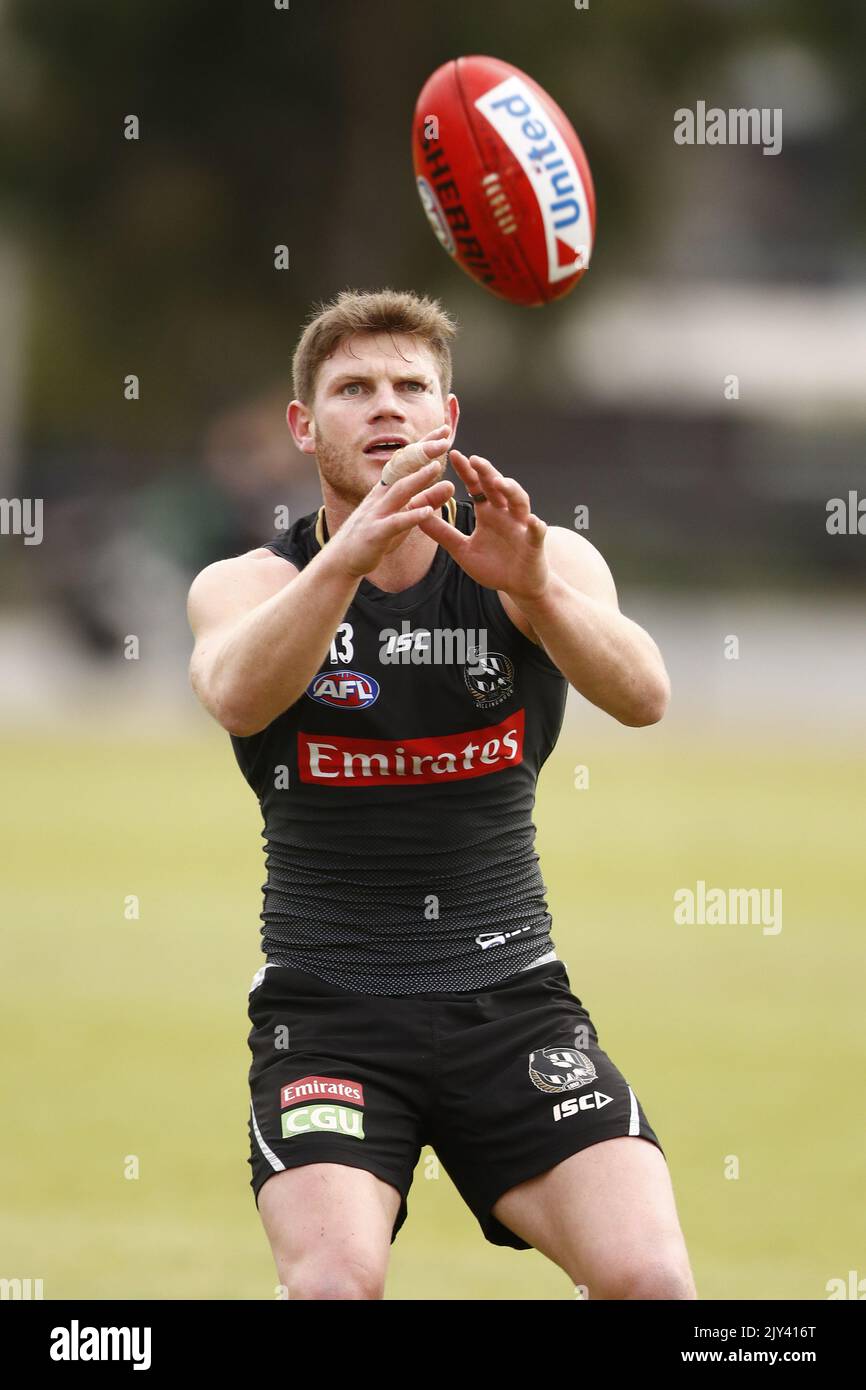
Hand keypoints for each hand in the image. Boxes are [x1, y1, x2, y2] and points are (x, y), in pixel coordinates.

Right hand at [328, 436, 454, 578]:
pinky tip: (427, 512)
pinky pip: (395, 523)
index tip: (444, 430)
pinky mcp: (375, 534)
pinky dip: (410, 517)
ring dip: (417, 479)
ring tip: (436, 466)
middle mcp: (380, 497)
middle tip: (444, 439)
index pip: (408, 462)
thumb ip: (426, 501)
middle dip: (423, 454)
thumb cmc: (375, 536)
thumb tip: (449, 485)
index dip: (425, 445)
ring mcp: (376, 514)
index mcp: (387, 490)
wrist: (344, 560)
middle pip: (404, 470)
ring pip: (399, 492)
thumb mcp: (404, 516)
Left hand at [416, 450, 548, 601]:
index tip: (454, 454)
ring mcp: (521, 527)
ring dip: (512, 491)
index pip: (477, 486)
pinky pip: (537, 533)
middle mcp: (506, 514)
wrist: (519, 587)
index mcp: (489, 513)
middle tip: (475, 460)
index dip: (467, 471)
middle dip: (488, 472)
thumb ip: (442, 533)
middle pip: (498, 487)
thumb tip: (417, 516)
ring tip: (499, 483)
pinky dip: (536, 527)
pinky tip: (533, 521)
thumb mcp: (462, 550)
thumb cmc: (494, 566)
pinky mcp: (534, 544)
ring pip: (520, 503)